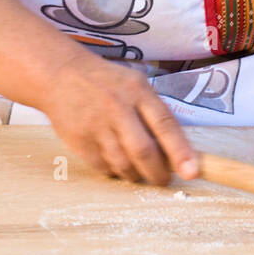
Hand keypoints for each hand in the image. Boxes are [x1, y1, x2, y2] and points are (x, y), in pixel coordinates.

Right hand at [44, 51, 199, 185]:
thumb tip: (179, 149)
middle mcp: (118, 107)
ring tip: (138, 171)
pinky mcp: (79, 139)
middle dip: (158, 173)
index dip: (181, 151)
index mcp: (138, 91)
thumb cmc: (106, 82)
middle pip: (143, 151)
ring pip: (123, 164)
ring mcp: (96, 125)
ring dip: (135, 175)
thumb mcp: (135, 84)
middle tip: (163, 180)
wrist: (61, 74)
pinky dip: (113, 171)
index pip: (165, 125)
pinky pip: (102, 167)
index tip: (192, 172)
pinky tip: (115, 163)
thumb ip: (154, 112)